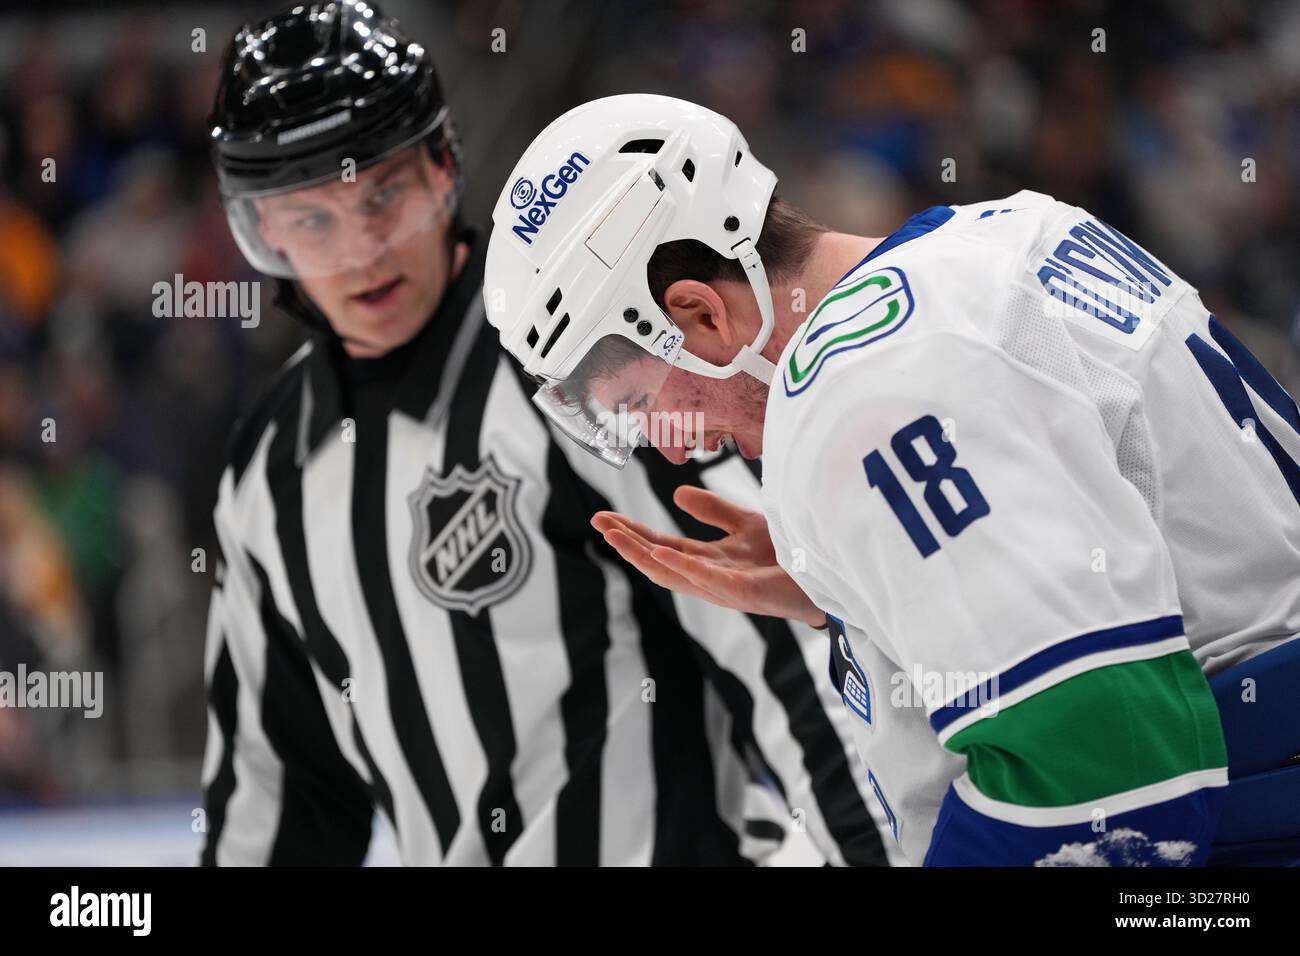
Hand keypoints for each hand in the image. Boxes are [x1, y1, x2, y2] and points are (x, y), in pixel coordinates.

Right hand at [591, 485, 827, 628]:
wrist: (829, 578)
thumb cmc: (791, 556)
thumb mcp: (746, 524)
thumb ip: (713, 510)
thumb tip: (676, 493)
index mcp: (709, 561)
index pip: (662, 546)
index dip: (633, 532)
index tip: (604, 517)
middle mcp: (711, 578)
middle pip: (659, 561)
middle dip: (627, 543)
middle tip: (598, 523)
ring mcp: (727, 589)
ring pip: (674, 574)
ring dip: (643, 555)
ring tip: (616, 536)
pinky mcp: (748, 594)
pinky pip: (708, 580)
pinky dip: (682, 567)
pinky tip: (661, 554)